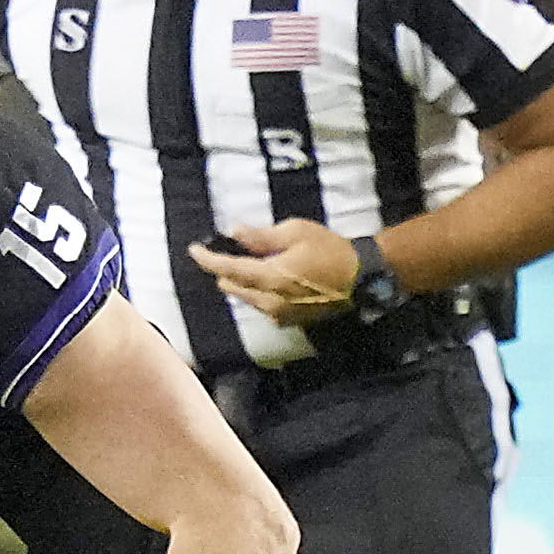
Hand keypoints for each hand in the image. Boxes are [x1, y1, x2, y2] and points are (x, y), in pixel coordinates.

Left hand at [188, 220, 359, 324]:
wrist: (359, 278)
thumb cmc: (329, 250)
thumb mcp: (296, 232)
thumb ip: (261, 236)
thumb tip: (233, 232)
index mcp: (269, 277)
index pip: (228, 270)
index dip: (208, 260)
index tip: (194, 250)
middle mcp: (269, 301)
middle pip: (232, 286)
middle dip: (226, 269)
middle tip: (233, 250)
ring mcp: (278, 315)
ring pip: (246, 297)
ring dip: (242, 281)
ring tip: (255, 261)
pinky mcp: (287, 321)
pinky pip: (261, 305)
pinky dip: (258, 291)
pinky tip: (271, 277)